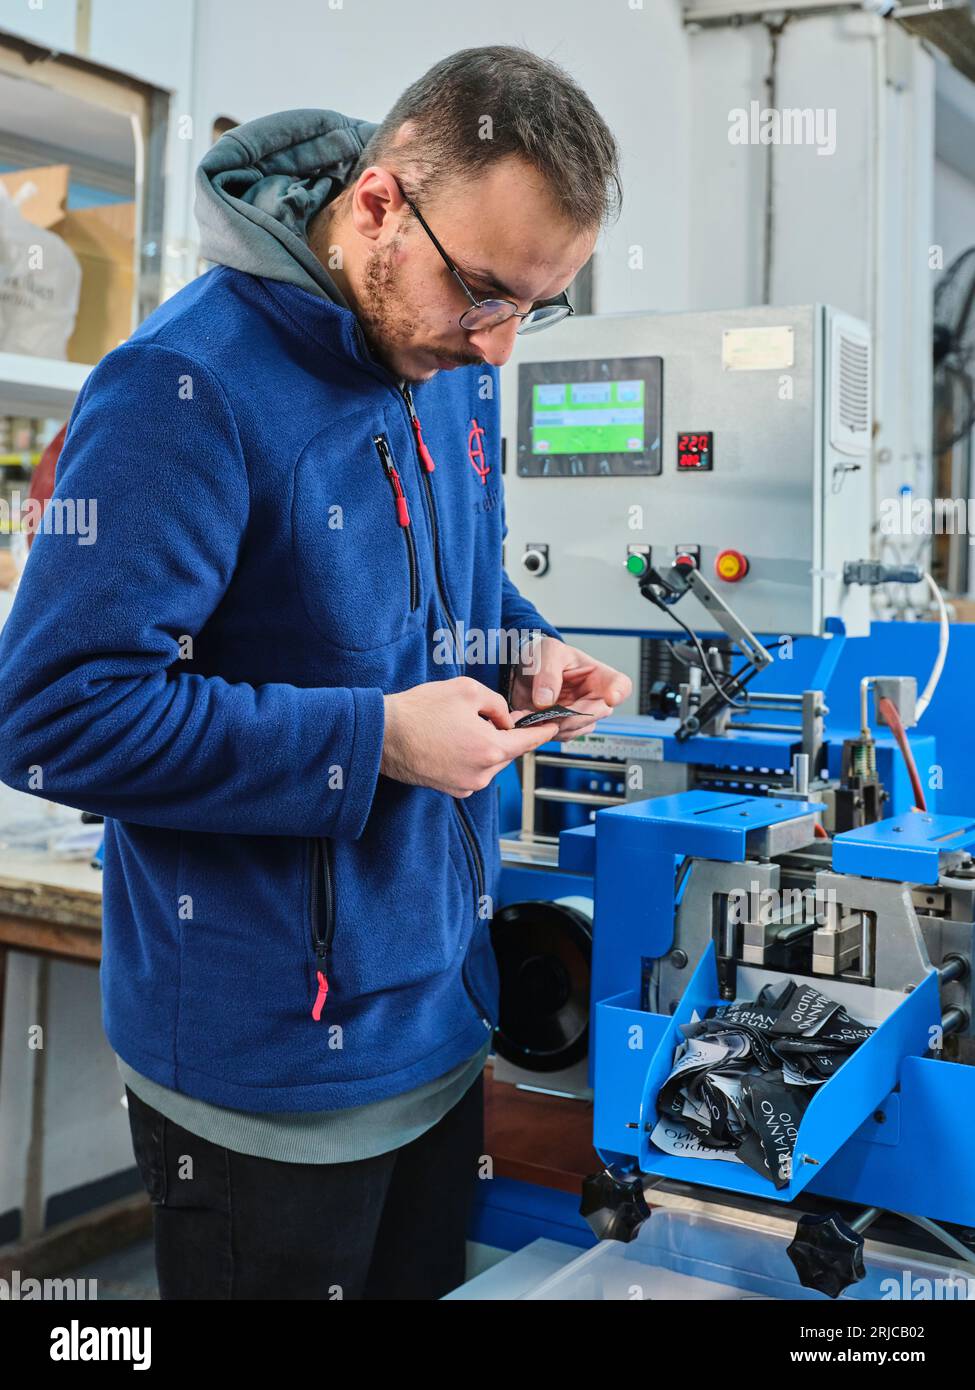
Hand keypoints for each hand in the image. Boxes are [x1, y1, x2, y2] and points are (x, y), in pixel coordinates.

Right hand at [380, 676, 559, 797]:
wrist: (383, 735)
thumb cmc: (420, 711)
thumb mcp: (467, 691)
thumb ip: (497, 704)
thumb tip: (505, 718)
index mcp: (490, 750)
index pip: (528, 742)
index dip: (542, 731)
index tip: (553, 727)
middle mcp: (482, 774)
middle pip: (508, 752)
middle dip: (507, 735)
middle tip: (499, 716)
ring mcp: (466, 785)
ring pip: (490, 762)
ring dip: (487, 745)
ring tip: (465, 725)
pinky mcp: (451, 789)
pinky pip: (473, 770)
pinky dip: (472, 756)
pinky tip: (453, 739)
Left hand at [508, 637, 632, 741]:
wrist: (527, 670)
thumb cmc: (545, 655)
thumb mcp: (546, 653)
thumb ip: (548, 674)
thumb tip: (546, 703)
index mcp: (599, 675)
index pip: (620, 686)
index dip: (618, 693)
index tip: (610, 697)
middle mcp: (596, 698)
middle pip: (596, 714)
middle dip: (570, 715)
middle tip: (546, 711)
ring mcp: (583, 716)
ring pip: (577, 729)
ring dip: (554, 724)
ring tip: (532, 711)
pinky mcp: (567, 727)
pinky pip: (561, 735)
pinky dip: (545, 730)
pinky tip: (532, 718)